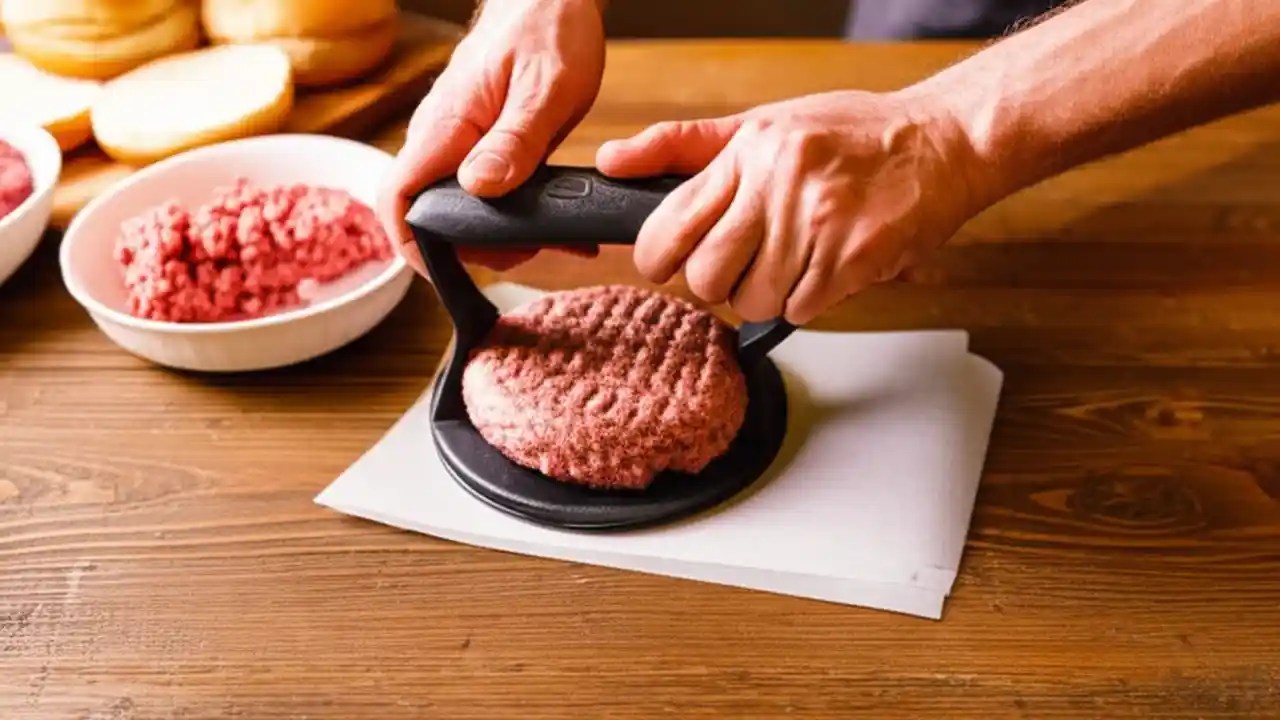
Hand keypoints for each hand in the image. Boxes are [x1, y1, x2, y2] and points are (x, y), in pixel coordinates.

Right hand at [379, 0, 605, 275]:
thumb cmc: (548, 26)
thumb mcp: (547, 89)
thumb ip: (515, 141)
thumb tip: (479, 190)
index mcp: (446, 126)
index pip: (398, 198)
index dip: (413, 245)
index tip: (451, 271)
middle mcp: (440, 138)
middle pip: (426, 215)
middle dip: (470, 250)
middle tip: (529, 252)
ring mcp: (456, 141)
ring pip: (456, 207)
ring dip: (495, 235)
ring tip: (551, 239)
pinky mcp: (478, 142)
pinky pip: (479, 189)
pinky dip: (509, 213)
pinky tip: (551, 220)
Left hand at [596, 90, 988, 323]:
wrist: (941, 142)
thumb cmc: (851, 134)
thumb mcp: (761, 124)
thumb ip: (681, 146)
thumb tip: (612, 162)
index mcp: (748, 152)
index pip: (668, 226)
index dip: (660, 258)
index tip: (671, 262)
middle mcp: (779, 185)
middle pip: (705, 277)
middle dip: (716, 283)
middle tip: (741, 264)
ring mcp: (818, 224)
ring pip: (751, 301)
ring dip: (764, 296)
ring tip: (790, 261)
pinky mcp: (854, 259)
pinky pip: (799, 310)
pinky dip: (805, 300)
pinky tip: (823, 267)